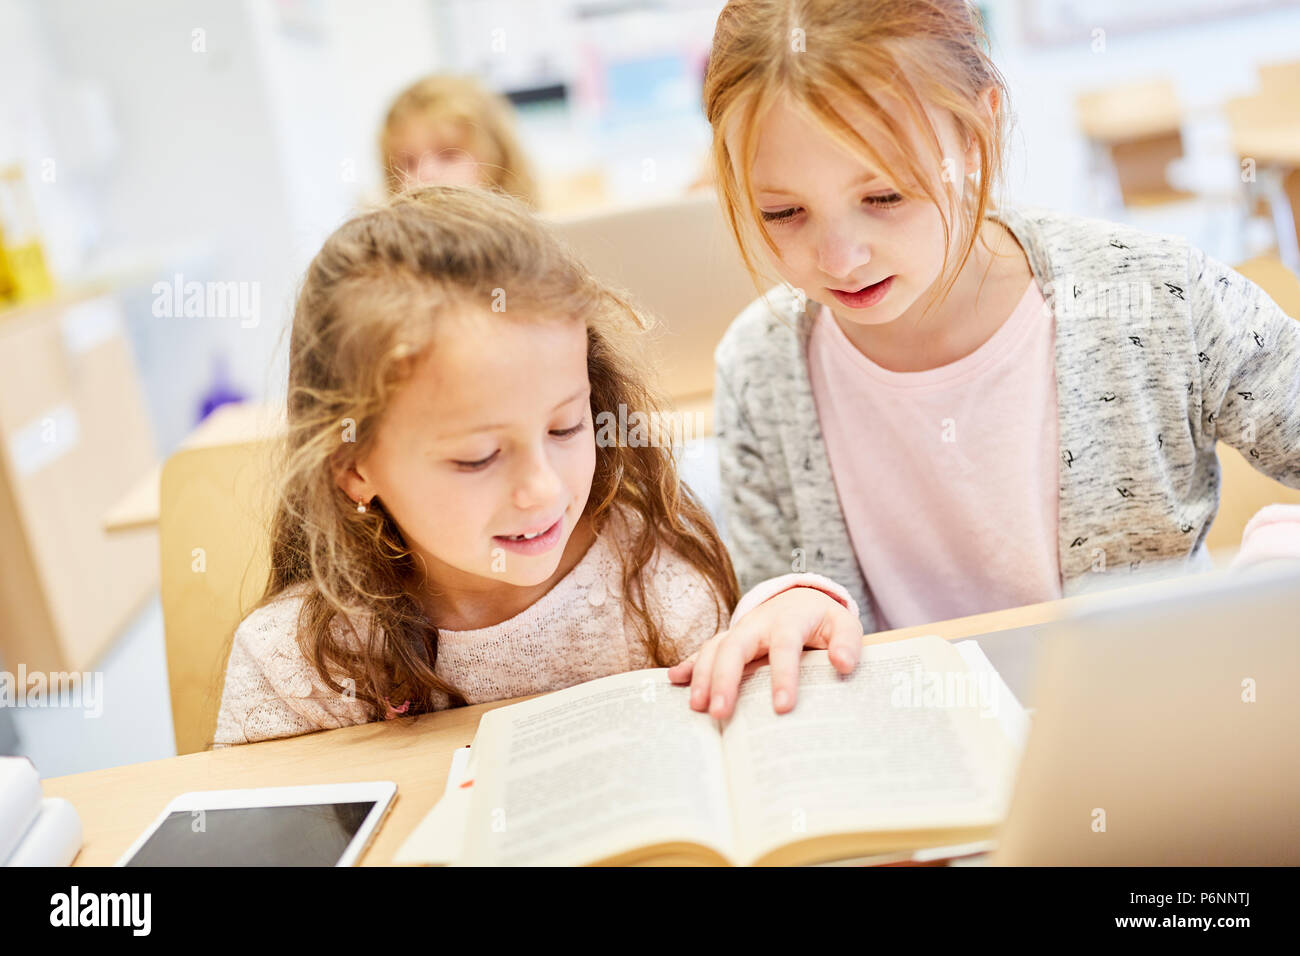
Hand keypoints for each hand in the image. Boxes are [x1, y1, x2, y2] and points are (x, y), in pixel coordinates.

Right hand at [667, 587, 861, 718]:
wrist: (800, 599)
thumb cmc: (824, 621)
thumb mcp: (844, 626)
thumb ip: (847, 643)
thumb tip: (843, 665)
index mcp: (789, 620)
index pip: (784, 647)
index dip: (783, 676)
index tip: (782, 708)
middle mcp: (758, 623)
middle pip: (736, 647)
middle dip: (725, 679)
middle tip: (719, 713)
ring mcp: (740, 631)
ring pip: (715, 649)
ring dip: (703, 676)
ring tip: (697, 707)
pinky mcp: (728, 640)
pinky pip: (704, 651)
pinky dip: (689, 665)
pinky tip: (674, 680)